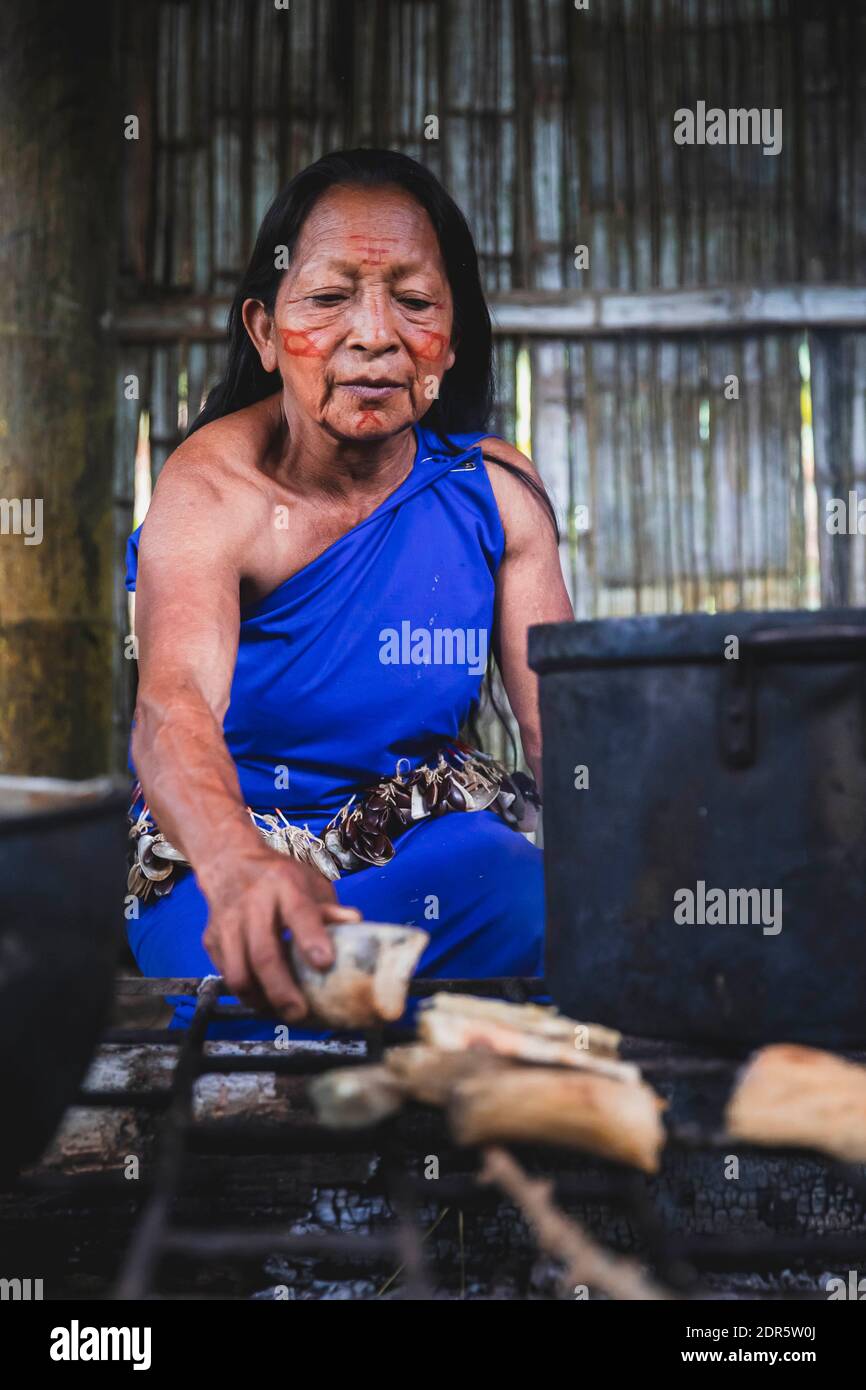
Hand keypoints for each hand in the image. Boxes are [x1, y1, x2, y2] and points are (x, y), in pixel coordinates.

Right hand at [199, 843, 360, 1021]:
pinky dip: (246, 994)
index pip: (299, 912)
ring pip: (238, 972)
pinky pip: (227, 975)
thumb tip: (356, 925)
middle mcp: (253, 903)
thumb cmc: (278, 877)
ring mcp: (228, 923)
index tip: (325, 963)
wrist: (229, 860)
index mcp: (284, 884)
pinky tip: (263, 1000)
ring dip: (260, 1000)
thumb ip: (329, 909)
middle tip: (298, 1013)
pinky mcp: (212, 940)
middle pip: (264, 953)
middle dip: (282, 989)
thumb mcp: (309, 882)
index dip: (311, 939)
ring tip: (279, 1013)